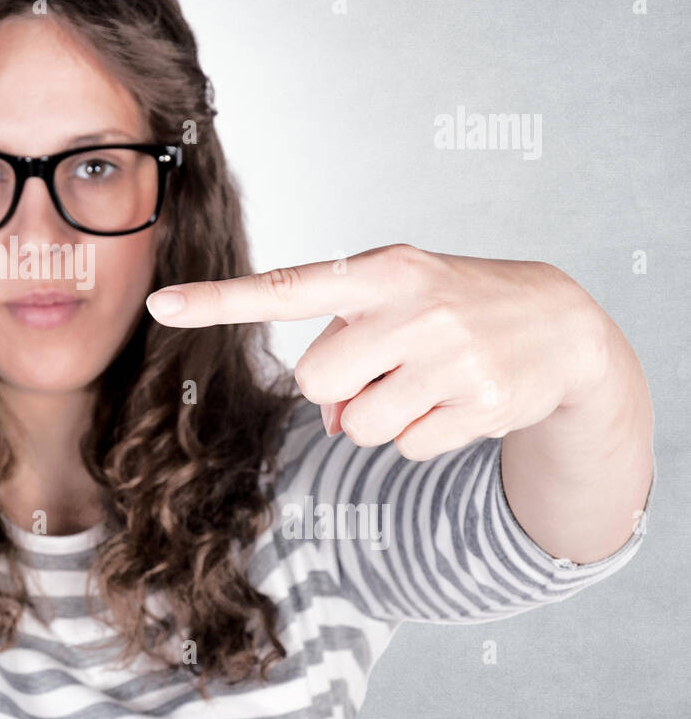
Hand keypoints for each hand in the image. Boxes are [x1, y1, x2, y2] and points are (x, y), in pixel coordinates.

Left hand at [145, 243, 611, 460]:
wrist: (558, 325)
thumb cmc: (449, 307)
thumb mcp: (394, 303)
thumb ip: (342, 348)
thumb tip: (328, 421)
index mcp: (381, 270)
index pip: (285, 287)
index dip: (218, 301)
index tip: (159, 304)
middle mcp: (412, 308)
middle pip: (313, 381)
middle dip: (337, 388)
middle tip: (383, 367)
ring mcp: (450, 358)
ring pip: (357, 425)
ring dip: (377, 416)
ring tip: (422, 382)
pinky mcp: (481, 405)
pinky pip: (406, 448)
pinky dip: (420, 436)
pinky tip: (453, 402)